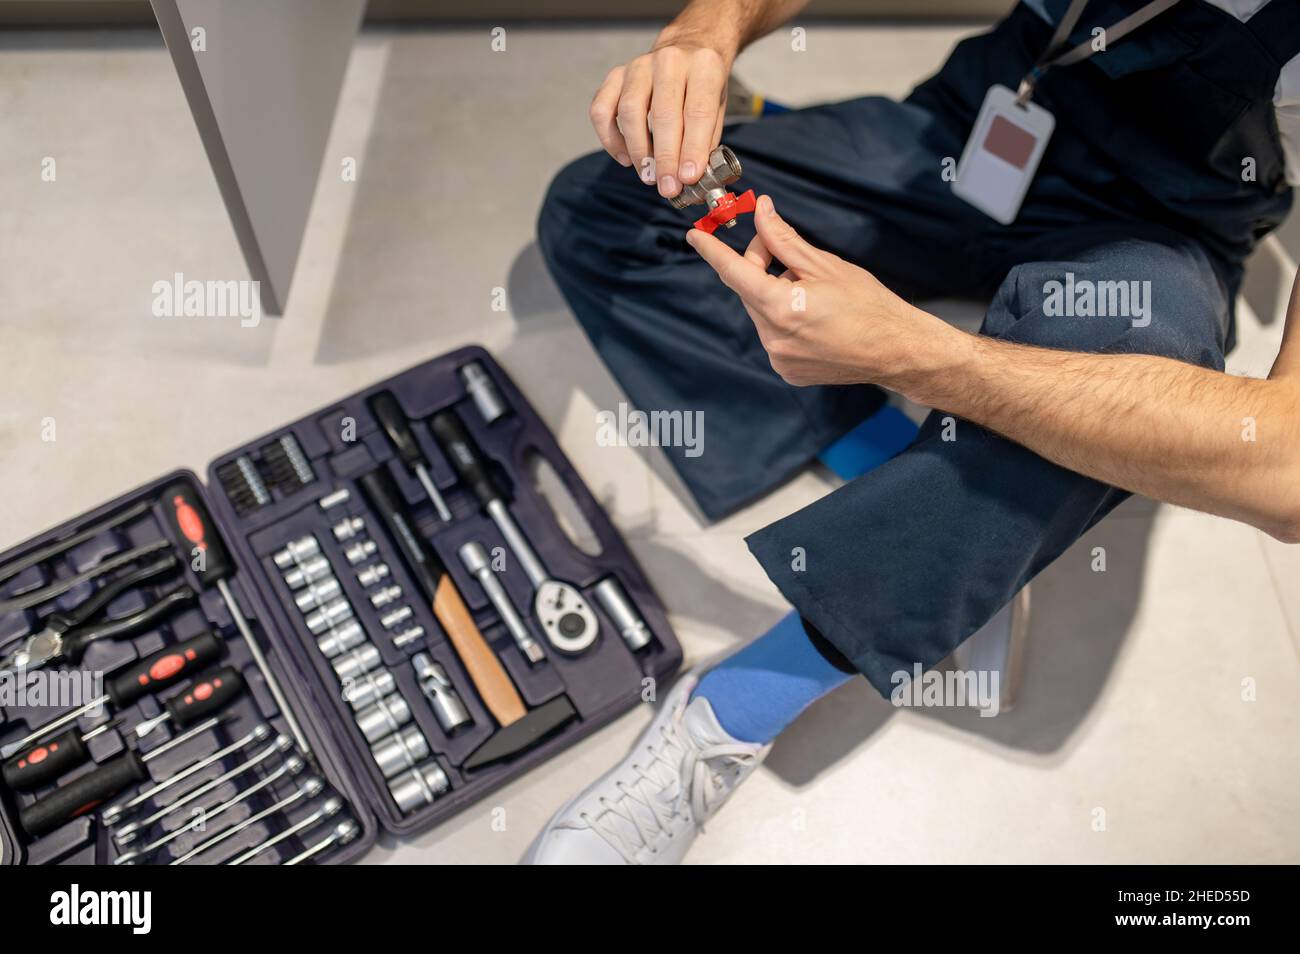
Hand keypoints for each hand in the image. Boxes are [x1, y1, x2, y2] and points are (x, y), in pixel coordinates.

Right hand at [588, 26, 734, 197]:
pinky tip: (625, 158)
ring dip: (638, 151)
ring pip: (629, 112)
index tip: (688, 178)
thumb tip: (690, 180)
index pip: (697, 111)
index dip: (692, 149)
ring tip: (648, 176)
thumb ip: (705, 142)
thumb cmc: (703, 84)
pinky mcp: (616, 75)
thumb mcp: (718, 108)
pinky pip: (602, 110)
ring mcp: (639, 66)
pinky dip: (610, 139)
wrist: (689, 46)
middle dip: (665, 158)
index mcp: (704, 66)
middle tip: (667, 187)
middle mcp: (670, 60)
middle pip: (663, 114)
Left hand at [686, 195, 954, 389]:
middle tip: (780, 249)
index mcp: (782, 308)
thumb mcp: (825, 264)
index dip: (712, 252)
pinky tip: (813, 318)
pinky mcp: (788, 371)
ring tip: (811, 291)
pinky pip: (774, 336)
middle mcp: (774, 338)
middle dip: (758, 267)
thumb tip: (762, 212)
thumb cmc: (869, 305)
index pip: (734, 273)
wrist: (896, 350)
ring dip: (773, 294)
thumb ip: (784, 240)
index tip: (694, 236)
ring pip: (761, 313)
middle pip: (749, 292)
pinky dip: (784, 320)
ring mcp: (779, 359)